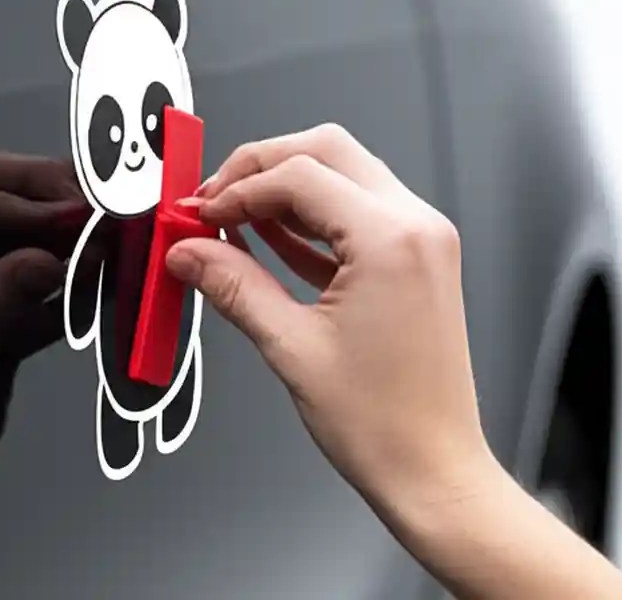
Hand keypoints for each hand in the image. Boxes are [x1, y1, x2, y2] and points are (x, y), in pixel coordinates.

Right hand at [165, 123, 492, 515]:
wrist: (432, 470)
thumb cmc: (384, 423)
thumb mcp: (289, 346)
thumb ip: (233, 285)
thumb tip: (189, 252)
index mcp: (393, 240)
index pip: (299, 176)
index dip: (236, 190)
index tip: (197, 215)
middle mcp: (416, 228)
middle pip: (325, 152)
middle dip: (259, 169)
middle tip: (211, 201)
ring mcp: (420, 242)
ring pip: (340, 175)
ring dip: (281, 190)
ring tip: (229, 222)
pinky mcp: (413, 261)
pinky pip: (353, 214)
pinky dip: (306, 218)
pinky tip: (264, 239)